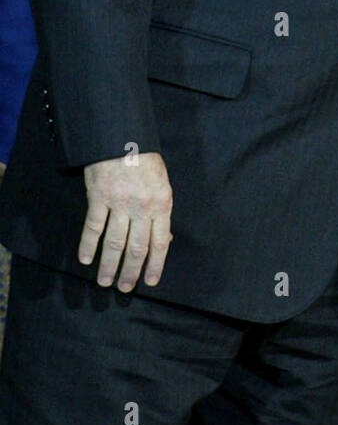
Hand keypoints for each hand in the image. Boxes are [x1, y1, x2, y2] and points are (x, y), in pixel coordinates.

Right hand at [78, 150, 173, 291]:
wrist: (122, 136)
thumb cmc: (145, 160)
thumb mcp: (163, 183)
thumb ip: (162, 212)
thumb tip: (165, 239)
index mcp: (162, 203)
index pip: (160, 242)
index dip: (155, 265)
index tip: (149, 282)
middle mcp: (142, 207)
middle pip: (137, 247)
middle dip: (131, 272)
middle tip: (125, 288)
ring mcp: (119, 203)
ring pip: (114, 243)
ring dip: (109, 265)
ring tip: (104, 281)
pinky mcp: (99, 197)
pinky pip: (93, 227)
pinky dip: (88, 245)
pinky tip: (85, 259)